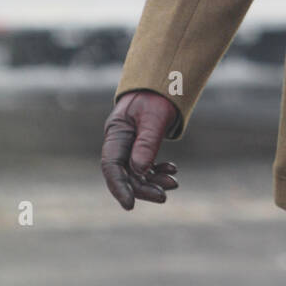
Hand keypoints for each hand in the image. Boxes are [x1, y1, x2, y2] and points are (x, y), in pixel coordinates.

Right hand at [101, 90, 179, 210]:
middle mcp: (120, 141)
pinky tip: (172, 169)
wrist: (166, 80)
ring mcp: (130, 145)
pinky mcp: (141, 146)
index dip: (119, 187)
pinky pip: (146, 166)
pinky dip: (158, 171)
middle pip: (126, 173)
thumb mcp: (154, 117)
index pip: (111, 166)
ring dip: (153, 181)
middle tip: (164, 196)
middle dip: (143, 187)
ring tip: (173, 183)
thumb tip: (139, 170)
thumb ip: (147, 142)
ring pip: (137, 172)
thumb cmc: (157, 96)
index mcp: (116, 132)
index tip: (130, 205)